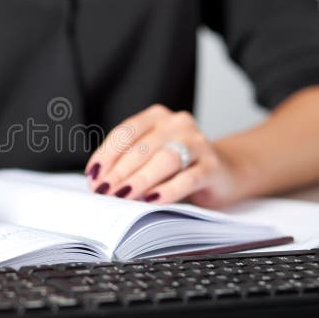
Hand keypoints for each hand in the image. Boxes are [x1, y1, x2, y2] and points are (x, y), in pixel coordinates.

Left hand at [85, 105, 242, 207]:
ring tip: (124, 196)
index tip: (94, 176)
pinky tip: (153, 200)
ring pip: (164, 159)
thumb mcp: (150, 159)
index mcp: (156, 117)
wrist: (225, 172)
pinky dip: (168, 190)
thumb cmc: (179, 167)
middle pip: (142, 148)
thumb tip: (98, 182)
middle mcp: (177, 124)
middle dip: (119, 172)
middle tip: (104, 191)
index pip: (126, 132)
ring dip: (140, 180)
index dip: (106, 155)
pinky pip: (188, 177)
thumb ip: (127, 164)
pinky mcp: (213, 166)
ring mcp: (198, 143)